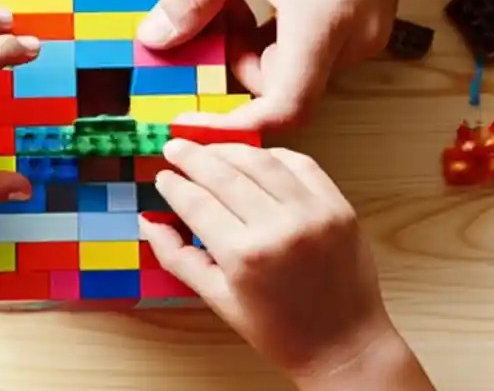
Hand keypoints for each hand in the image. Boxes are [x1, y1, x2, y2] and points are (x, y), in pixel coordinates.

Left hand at [136, 0, 428, 130]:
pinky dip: (276, 31)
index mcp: (324, 25)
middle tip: (197, 26)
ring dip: (250, 45)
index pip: (281, 110)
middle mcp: (354, 39)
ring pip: (295, 65)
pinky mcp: (365, 15)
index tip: (191, 119)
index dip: (231, 125)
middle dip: (231, 66)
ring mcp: (365, 29)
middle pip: (282, 87)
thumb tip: (157, 38)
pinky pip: (313, 44)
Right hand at [141, 141, 428, 388]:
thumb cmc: (278, 331)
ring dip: (230, 149)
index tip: (163, 176)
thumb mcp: (219, 299)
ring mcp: (313, 212)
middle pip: (225, 174)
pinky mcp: (339, 206)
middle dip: (193, 157)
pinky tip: (255, 157)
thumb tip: (149, 222)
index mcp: (244, 256)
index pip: (197, 203)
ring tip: (210, 149)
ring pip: (261, 161)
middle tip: (175, 147)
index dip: (174, 185)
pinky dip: (273, 155)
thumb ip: (178, 257)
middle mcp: (279, 227)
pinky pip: (301, 164)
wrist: (344, 346)